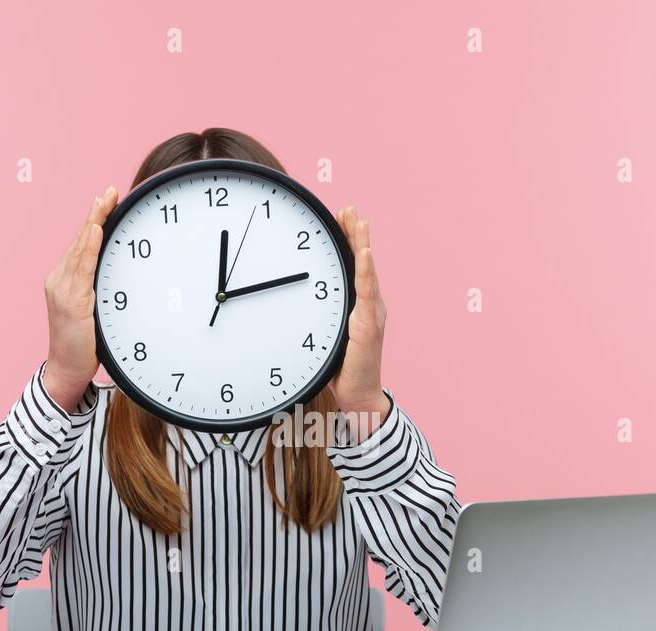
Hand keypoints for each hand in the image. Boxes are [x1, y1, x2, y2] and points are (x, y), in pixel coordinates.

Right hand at [43, 186, 117, 410]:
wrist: (67, 371)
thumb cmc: (84, 345)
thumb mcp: (96, 313)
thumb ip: (102, 291)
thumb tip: (124, 276)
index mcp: (66, 281)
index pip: (83, 244)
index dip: (95, 219)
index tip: (108, 197)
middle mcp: (60, 280)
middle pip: (80, 240)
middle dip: (96, 213)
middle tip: (110, 190)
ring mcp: (63, 291)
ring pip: (80, 250)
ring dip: (93, 223)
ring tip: (104, 201)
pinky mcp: (70, 304)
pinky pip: (81, 270)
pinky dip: (87, 249)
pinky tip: (95, 232)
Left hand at [330, 206, 389, 433]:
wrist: (355, 397)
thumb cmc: (337, 370)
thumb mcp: (322, 338)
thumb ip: (314, 319)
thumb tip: (284, 306)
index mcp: (356, 306)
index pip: (352, 267)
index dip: (348, 241)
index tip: (341, 216)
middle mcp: (368, 306)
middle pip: (361, 263)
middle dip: (356, 233)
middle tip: (348, 209)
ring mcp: (372, 315)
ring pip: (367, 272)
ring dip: (363, 244)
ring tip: (359, 221)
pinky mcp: (369, 327)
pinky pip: (367, 294)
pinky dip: (367, 272)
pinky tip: (365, 254)